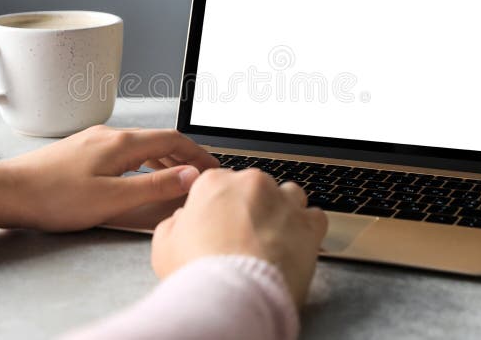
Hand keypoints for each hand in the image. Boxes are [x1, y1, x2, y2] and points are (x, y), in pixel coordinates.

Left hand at [0, 125, 218, 231]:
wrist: (7, 192)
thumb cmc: (54, 198)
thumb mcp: (111, 200)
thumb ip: (154, 187)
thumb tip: (190, 176)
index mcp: (120, 144)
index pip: (173, 140)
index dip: (197, 154)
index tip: (213, 168)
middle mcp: (109, 135)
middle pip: (159, 139)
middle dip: (184, 155)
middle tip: (200, 174)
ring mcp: (94, 140)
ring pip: (140, 144)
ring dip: (164, 157)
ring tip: (177, 175)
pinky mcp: (81, 150)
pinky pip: (123, 150)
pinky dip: (143, 159)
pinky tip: (139, 174)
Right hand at [151, 168, 327, 305]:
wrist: (233, 297)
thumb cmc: (198, 273)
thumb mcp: (164, 245)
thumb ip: (175, 223)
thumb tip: (183, 220)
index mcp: (214, 183)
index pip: (221, 184)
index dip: (221, 207)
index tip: (222, 225)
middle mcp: (250, 183)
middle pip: (255, 187)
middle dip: (253, 208)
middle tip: (246, 238)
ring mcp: (282, 200)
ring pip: (288, 195)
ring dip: (283, 212)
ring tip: (273, 240)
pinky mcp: (309, 223)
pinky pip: (315, 216)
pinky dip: (308, 229)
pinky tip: (296, 246)